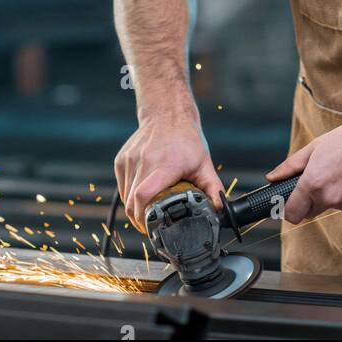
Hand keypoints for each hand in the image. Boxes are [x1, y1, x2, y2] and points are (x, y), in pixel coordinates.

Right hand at [114, 113, 223, 232]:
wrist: (167, 114)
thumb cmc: (186, 139)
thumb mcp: (204, 163)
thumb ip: (213, 188)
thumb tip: (219, 209)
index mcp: (166, 165)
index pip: (144, 195)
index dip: (144, 217)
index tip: (152, 228)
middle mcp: (145, 161)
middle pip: (132, 203)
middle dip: (139, 220)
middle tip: (151, 226)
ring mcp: (130, 160)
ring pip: (125, 196)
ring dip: (134, 209)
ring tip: (147, 211)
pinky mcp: (122, 160)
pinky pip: (122, 186)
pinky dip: (129, 195)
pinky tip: (141, 194)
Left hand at [265, 110, 341, 224]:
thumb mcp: (315, 146)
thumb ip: (290, 166)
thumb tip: (272, 178)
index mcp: (313, 183)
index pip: (292, 214)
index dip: (289, 209)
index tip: (290, 202)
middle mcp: (329, 198)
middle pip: (310, 212)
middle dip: (310, 200)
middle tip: (319, 177)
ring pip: (330, 206)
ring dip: (331, 194)